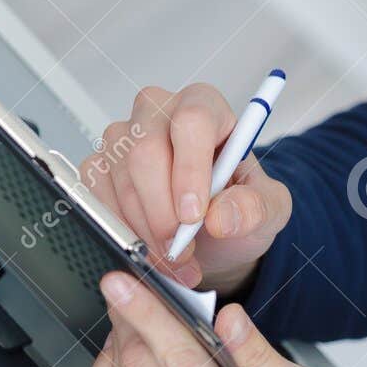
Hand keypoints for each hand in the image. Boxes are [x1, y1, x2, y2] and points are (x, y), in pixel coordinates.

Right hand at [80, 83, 291, 294]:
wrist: (214, 230)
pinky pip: (97, 198)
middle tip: (183, 250)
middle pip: (146, 151)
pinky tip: (148, 250)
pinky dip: (123, 233)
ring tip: (175, 259)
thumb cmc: (238, 205)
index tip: (194, 215)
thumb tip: (221, 218)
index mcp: (205, 107)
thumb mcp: (269, 209)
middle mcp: (159, 113)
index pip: (192, 121)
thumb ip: (255, 208)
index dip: (190, 169)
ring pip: (120, 180)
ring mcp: (123, 138)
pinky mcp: (98, 167)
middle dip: (163, 212)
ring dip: (145, 230)